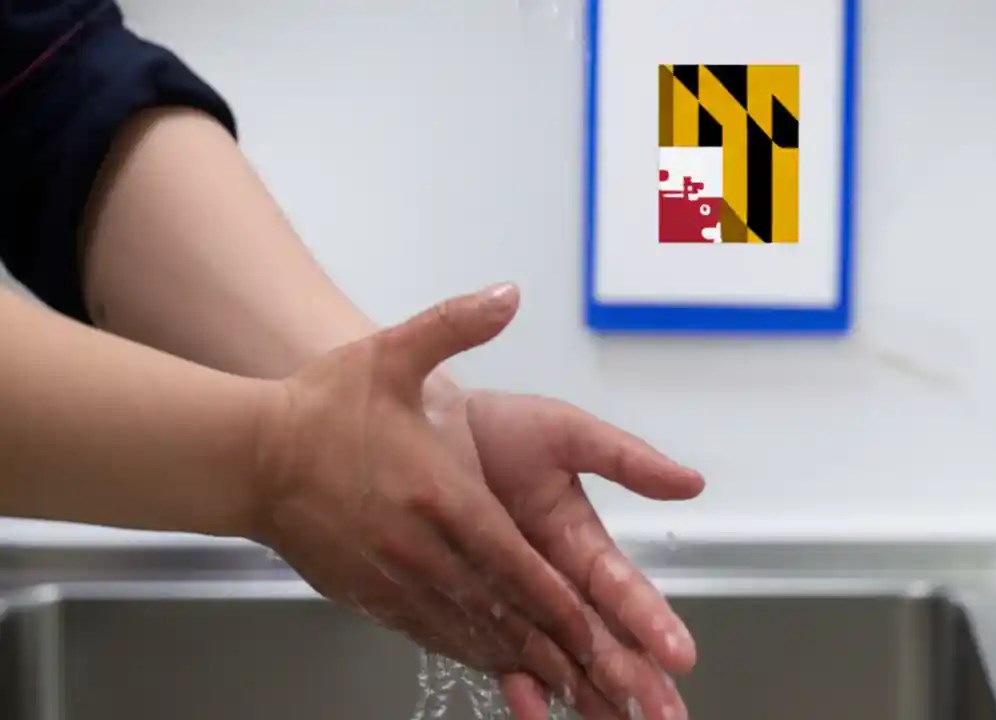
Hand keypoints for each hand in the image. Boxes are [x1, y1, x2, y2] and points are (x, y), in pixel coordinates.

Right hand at [251, 284, 701, 718]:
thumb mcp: (392, 351)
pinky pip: (435, 635)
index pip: (513, 561)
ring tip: (569, 690)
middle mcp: (423, 549)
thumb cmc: (324, 406)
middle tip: (600, 682)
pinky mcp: (374, 596)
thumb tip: (508, 294)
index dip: (558, 600)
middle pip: (501, 611)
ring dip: (523, 662)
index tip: (597, 630)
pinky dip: (476, 656)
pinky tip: (504, 669)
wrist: (251, 455)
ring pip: (471, 633)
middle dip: (556, 649)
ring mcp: (396, 579)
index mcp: (440, 495)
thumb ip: (455, 323)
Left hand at [420, 385, 704, 718]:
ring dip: (593, 695)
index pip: (624, 590)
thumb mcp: (567, 433)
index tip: (680, 656)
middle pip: (603, 638)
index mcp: (582, 542)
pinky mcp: (476, 612)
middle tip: (666, 717)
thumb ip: (626, 460)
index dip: (652, 622)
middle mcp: (556, 582)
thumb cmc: (496, 428)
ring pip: (562, 658)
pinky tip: (537, 714)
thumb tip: (693, 482)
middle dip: (637, 679)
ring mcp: (518, 602)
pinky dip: (519, 689)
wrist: (419, 428)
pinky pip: (498, 657)